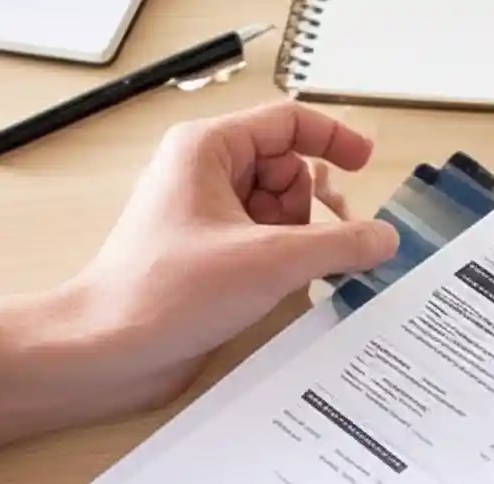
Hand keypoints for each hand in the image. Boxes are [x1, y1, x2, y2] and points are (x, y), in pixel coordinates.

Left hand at [61, 100, 398, 408]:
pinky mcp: (210, 257)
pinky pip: (267, 244)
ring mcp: (207, 218)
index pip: (288, 122)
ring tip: (296, 274)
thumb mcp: (271, 261)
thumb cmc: (165, 292)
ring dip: (303, 241)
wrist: (108, 351)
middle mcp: (206, 176)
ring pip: (282, 212)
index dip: (334, 139)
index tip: (367, 165)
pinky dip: (286, 263)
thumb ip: (341, 244)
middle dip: (315, 208)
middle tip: (323, 245)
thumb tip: (385, 238)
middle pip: (290, 171)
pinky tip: (287, 290)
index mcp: (208, 150)